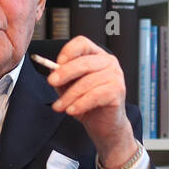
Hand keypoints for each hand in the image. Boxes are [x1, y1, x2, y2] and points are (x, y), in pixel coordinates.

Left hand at [44, 36, 136, 168]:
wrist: (104, 125)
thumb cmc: (87, 102)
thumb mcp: (70, 86)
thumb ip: (62, 76)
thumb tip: (52, 70)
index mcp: (96, 55)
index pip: (82, 43)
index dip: (68, 51)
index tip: (57, 63)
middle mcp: (108, 62)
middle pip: (84, 62)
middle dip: (65, 73)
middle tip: (51, 82)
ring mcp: (115, 76)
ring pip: (87, 82)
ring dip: (69, 96)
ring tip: (59, 107)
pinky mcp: (118, 91)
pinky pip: (94, 96)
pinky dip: (80, 104)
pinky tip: (71, 111)